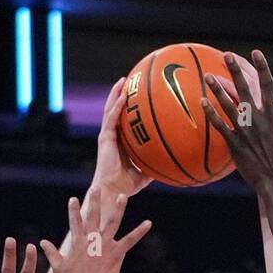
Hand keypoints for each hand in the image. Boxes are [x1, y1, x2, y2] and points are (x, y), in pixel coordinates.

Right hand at [40, 191, 150, 272]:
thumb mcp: (58, 267)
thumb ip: (51, 252)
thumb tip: (41, 243)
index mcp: (77, 242)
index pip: (74, 222)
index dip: (73, 210)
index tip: (73, 199)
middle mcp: (91, 240)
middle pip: (93, 215)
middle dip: (94, 201)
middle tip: (97, 187)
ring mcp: (104, 245)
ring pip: (112, 222)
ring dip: (118, 208)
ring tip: (122, 196)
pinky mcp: (116, 253)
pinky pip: (130, 240)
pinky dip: (139, 231)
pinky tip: (148, 223)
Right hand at [86, 77, 150, 217]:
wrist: (113, 191)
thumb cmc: (126, 186)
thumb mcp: (144, 174)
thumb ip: (152, 166)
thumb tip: (168, 164)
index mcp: (118, 143)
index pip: (122, 121)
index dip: (126, 108)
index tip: (135, 96)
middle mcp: (111, 137)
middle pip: (114, 110)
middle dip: (120, 94)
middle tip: (128, 81)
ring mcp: (107, 136)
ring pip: (110, 109)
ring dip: (116, 94)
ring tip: (123, 80)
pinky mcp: (105, 139)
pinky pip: (111, 118)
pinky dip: (117, 106)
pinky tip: (123, 96)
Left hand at [202, 50, 272, 196]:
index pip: (267, 85)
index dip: (262, 67)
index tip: (256, 53)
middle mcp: (257, 120)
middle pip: (244, 89)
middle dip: (235, 70)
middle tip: (227, 55)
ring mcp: (244, 132)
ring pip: (228, 105)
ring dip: (217, 89)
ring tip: (208, 76)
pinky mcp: (234, 145)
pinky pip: (220, 126)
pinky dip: (211, 113)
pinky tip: (202, 102)